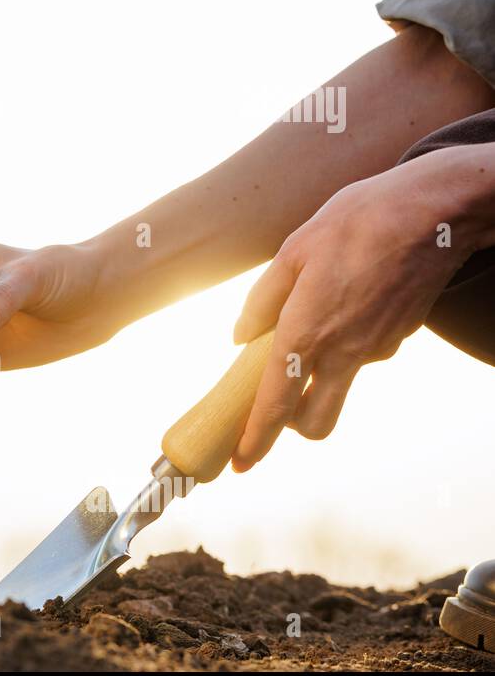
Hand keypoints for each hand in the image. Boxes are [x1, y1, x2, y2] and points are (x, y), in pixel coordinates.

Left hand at [231, 149, 488, 471]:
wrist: (435, 212)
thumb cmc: (358, 221)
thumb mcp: (292, 251)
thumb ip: (262, 300)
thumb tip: (239, 337)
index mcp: (306, 331)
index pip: (276, 403)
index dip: (256, 438)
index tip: (240, 463)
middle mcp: (343, 351)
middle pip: (315, 422)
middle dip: (291, 427)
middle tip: (273, 409)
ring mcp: (376, 349)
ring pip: (339, 387)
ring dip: (317, 379)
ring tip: (305, 331)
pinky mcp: (398, 338)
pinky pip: (361, 354)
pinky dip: (344, 345)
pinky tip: (342, 304)